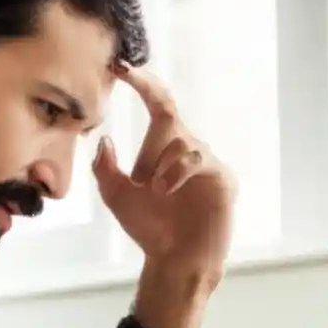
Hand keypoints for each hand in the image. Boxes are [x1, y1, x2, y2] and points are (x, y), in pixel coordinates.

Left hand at [92, 63, 235, 292]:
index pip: (159, 102)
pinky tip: (165, 190)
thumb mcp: (116, 195)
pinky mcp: (222, 178)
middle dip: (149, 145)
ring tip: (153, 191)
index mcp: (166, 146)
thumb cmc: (148, 229)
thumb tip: (105, 139)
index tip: (120, 66)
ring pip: (180, 139)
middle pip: (168, 116)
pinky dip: (176, 171)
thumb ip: (105, 168)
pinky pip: (197, 158)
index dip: (143, 81)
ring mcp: (207, 162)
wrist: (173, 261)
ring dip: (159, 164)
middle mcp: (189, 147)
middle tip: (139, 180)